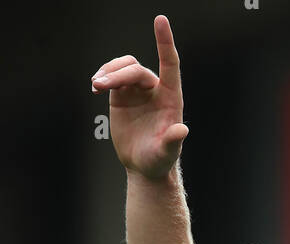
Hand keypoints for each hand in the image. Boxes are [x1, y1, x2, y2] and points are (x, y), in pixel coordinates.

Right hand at [90, 14, 187, 179]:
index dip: (165, 42)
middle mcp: (155, 89)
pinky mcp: (122, 95)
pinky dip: (103, 78)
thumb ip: (173, 141)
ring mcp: (138, 90)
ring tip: (96, 85)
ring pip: (123, 68)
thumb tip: (182, 130)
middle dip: (119, 74)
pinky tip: (94, 87)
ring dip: (109, 73)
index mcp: (171, 97)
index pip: (170, 63)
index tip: (160, 19)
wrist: (143, 166)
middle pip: (136, 69)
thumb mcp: (167, 153)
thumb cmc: (159, 160)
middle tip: (101, 84)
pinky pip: (112, 77)